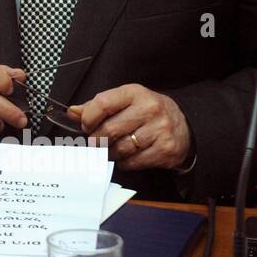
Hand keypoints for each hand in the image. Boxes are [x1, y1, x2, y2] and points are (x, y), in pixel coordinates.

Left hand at [76, 84, 190, 171]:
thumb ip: (98, 106)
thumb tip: (72, 112)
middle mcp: (149, 109)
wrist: (185, 124)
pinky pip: (133, 162)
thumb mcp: (126, 101)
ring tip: (112, 148)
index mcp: (135, 93)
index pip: (103, 103)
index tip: (85, 125)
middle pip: (109, 130)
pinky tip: (127, 155)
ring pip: (120, 149)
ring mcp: (159, 130)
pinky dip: (124, 162)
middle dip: (97, 139)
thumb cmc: (147, 112)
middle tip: (96, 141)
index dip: (88, 118)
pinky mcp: (165, 149)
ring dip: (110, 152)